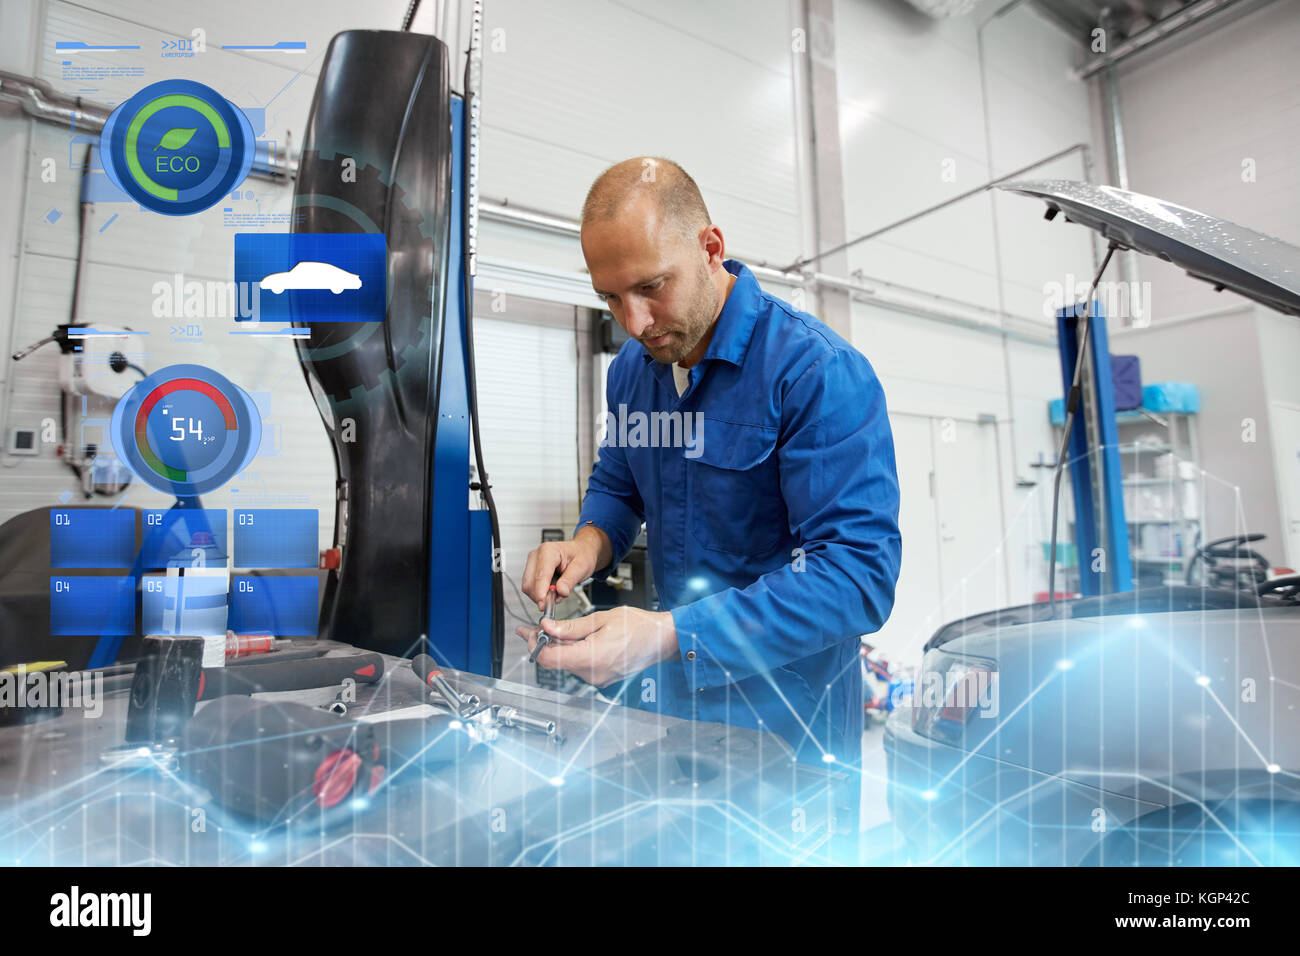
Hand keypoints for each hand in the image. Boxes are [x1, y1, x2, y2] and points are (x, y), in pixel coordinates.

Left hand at [515, 607, 677, 687]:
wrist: (663, 639)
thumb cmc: (639, 626)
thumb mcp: (601, 619)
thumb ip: (571, 627)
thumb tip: (547, 628)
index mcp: (591, 658)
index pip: (549, 659)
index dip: (534, 644)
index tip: (528, 632)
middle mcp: (592, 674)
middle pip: (555, 662)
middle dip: (543, 644)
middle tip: (536, 627)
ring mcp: (598, 679)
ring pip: (566, 664)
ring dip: (558, 648)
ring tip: (556, 630)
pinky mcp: (602, 678)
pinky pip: (579, 666)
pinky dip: (572, 653)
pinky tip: (573, 639)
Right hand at [521, 526, 609, 609]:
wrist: (580, 552)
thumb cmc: (581, 556)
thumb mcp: (582, 567)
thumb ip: (570, 580)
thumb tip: (561, 591)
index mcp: (549, 551)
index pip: (541, 575)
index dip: (540, 591)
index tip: (543, 604)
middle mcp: (536, 556)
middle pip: (530, 583)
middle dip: (541, 596)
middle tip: (557, 599)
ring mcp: (532, 563)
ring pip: (528, 587)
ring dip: (541, 596)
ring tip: (557, 593)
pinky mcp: (531, 571)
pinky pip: (530, 588)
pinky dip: (540, 594)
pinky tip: (551, 591)